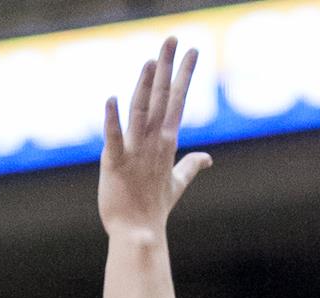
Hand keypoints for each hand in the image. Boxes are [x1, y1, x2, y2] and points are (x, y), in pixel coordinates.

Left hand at [99, 38, 211, 238]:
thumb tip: (208, 158)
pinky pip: (113, 139)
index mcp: (166, 144)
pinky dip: (111, 120)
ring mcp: (134, 153)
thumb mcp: (176, 185)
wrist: (137, 235)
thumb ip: (191, 166)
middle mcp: (152, 144)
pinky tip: (111, 99)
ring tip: (151, 60)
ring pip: (141, 112)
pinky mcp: (114, 165)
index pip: (177, 102)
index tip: (192, 51)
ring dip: (145, 85)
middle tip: (172, 38)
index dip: (184, 75)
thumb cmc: (153, 211)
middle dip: (167, 68)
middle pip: (161, 98)